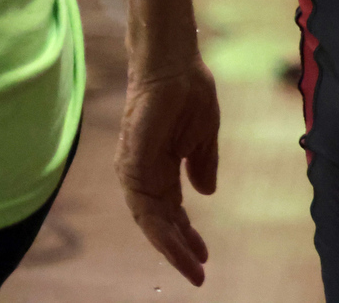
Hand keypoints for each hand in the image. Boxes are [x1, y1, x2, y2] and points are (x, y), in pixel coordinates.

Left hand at [117, 57, 220, 285]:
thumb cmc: (189, 91)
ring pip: (152, 222)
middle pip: (160, 224)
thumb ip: (203, 164)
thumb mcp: (204, 135)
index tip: (205, 258)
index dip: (187, 237)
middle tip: (199, 274)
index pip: (172, 214)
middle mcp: (143, 177)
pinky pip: (146, 205)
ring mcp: (135, 172)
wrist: (175, 63)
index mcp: (160, 170)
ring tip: (192, 266)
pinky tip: (177, 242)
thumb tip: (206, 193)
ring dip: (171, 246)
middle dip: (180, 250)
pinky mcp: (133, 165)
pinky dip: (161, 228)